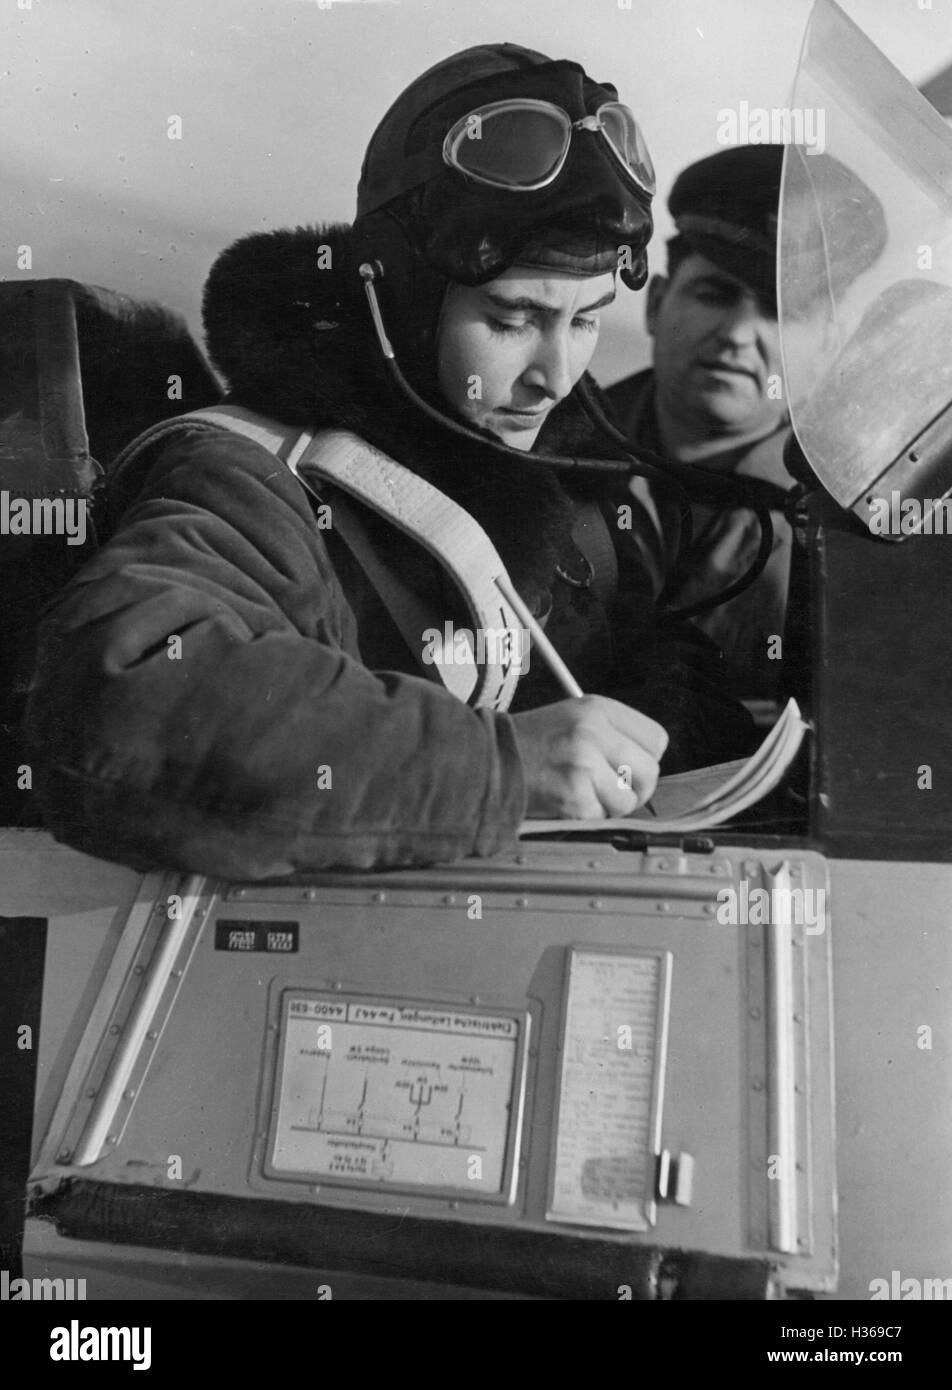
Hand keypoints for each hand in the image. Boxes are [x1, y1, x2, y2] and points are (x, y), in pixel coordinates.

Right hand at [511, 695, 667, 819]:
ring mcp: (584, 766)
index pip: (657, 740)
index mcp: (597, 709)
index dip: (645, 758)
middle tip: (611, 788)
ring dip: (610, 806)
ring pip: (628, 800)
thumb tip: (646, 763)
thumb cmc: (530, 743)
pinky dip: (587, 816)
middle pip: (650, 772)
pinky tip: (566, 801)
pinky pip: (602, 817)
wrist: (486, 761)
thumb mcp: (573, 717)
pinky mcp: (574, 798)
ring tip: (584, 793)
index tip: (630, 766)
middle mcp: (593, 733)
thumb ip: (613, 733)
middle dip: (635, 788)